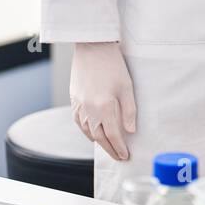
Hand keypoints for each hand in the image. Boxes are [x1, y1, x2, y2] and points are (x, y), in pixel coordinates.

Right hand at [70, 41, 137, 161]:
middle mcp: (89, 109)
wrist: (92, 47)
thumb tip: (131, 131)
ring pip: (87, 132)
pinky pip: (79, 122)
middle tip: (118, 157)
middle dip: (109, 149)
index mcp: (104, 107)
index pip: (113, 135)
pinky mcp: (73, 100)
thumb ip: (129, 111)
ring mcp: (79, 105)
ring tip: (107, 146)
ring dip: (98, 142)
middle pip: (99, 137)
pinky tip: (92, 132)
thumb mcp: (127, 87)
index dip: (120, 147)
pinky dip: (86, 131)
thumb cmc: (113, 65)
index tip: (126, 156)